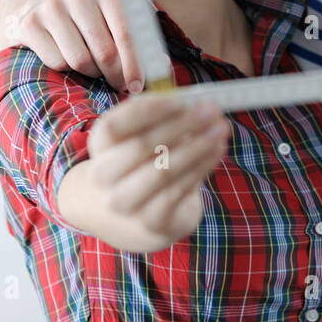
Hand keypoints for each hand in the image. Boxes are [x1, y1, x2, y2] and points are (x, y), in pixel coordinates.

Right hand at [8, 0, 146, 92]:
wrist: (52, 7)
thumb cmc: (99, 20)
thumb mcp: (125, 23)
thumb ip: (146, 43)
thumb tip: (162, 67)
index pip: (128, 34)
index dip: (136, 65)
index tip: (138, 87)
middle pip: (105, 52)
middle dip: (116, 75)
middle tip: (120, 84)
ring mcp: (53, 6)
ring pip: (80, 61)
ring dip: (92, 72)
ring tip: (95, 65)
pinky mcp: (31, 23)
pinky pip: (56, 63)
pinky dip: (67, 70)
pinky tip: (70, 56)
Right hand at [64, 92, 231, 252]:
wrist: (133, 218)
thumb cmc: (144, 164)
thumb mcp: (144, 137)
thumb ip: (165, 118)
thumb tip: (199, 105)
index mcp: (100, 145)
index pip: (114, 125)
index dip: (148, 111)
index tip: (182, 100)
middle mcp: (104, 176)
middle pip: (141, 146)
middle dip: (182, 125)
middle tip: (213, 110)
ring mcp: (124, 202)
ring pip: (164, 169)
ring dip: (198, 146)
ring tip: (221, 130)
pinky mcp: (150, 221)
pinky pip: (179, 189)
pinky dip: (202, 166)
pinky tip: (217, 151)